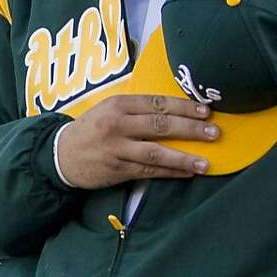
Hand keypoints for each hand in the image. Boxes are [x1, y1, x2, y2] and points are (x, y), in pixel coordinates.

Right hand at [53, 94, 218, 188]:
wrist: (61, 154)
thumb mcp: (109, 109)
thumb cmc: (91, 129)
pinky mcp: (117, 169)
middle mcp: (118, 124)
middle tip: (214, 132)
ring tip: (206, 163)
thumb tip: (176, 111)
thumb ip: (137, 109)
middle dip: (191, 129)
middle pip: (161, 125)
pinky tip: (188, 173)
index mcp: (118, 105)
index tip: (206, 111)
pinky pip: (149, 171)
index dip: (184, 107)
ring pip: (157, 152)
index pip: (158, 103)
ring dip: (185, 158)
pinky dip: (171, 172)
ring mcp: (117, 148)